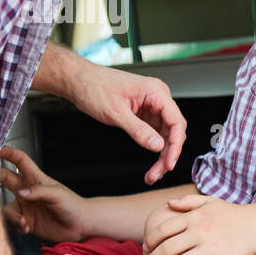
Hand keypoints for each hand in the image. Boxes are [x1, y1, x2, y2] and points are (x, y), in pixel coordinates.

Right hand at [0, 146, 87, 242]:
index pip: (20, 161)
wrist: (80, 226)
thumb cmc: (73, 205)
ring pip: (5, 206)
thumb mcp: (58, 195)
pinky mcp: (26, 221)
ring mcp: (26, 206)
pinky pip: (12, 222)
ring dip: (10, 215)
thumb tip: (21, 193)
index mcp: (35, 179)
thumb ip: (39, 192)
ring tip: (22, 221)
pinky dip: (16, 226)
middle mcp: (27, 191)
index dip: (8, 153)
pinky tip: (26, 228)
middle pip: (5, 179)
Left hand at [69, 65, 186, 185]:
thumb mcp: (116, 112)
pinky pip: (156, 133)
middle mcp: (158, 98)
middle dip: (168, 154)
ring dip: (162, 155)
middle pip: (173, 131)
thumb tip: (157, 146)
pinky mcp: (145, 113)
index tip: (169, 162)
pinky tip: (152, 163)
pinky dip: (154, 148)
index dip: (175, 145)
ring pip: (166, 135)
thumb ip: (138, 130)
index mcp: (156, 92)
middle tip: (159, 173)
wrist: (79, 81)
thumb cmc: (94, 87)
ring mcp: (152, 106)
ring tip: (154, 173)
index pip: (176, 122)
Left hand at [142, 193, 255, 254]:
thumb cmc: (234, 214)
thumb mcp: (211, 202)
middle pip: (167, 249)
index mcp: (194, 218)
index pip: (163, 230)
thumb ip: (188, 201)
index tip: (145, 249)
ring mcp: (211, 249)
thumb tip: (168, 204)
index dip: (150, 241)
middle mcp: (200, 233)